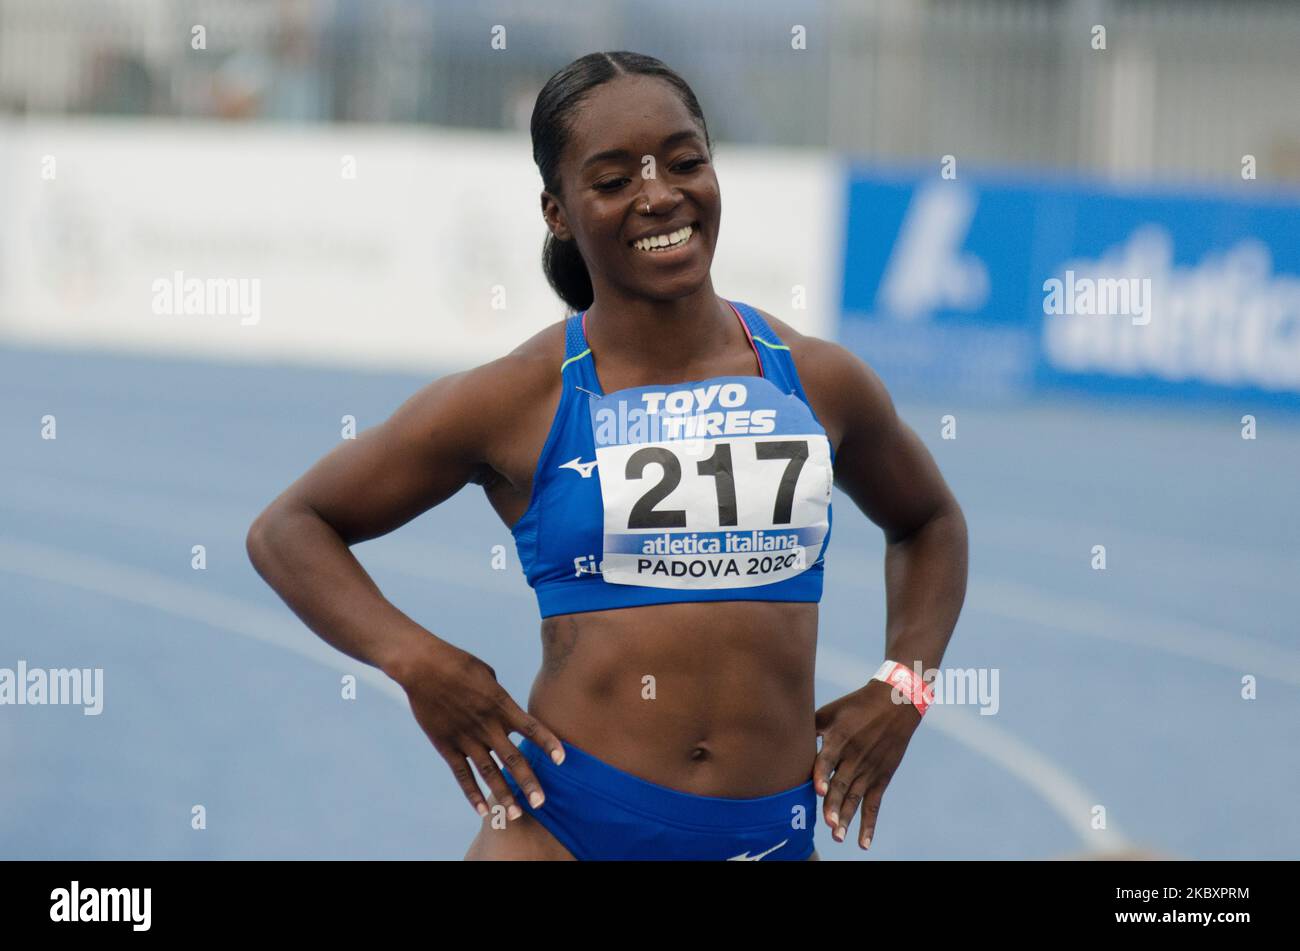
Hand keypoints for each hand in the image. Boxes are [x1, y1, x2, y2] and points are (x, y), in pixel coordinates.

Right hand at [394, 641, 565, 819]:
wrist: (422, 667)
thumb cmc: (457, 663)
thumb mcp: (487, 674)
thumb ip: (500, 697)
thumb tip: (506, 710)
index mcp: (500, 705)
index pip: (531, 728)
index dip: (548, 743)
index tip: (562, 759)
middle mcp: (487, 725)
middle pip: (513, 759)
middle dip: (528, 782)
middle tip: (541, 804)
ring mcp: (466, 737)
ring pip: (489, 772)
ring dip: (503, 794)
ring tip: (515, 814)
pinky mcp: (446, 745)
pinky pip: (462, 774)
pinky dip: (472, 793)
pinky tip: (482, 809)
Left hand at [813, 679, 921, 848]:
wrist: (894, 703)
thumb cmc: (856, 705)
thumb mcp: (831, 710)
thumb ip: (811, 726)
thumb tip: (785, 733)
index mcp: (839, 740)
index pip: (828, 761)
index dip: (822, 776)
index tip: (818, 791)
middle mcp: (854, 757)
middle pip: (842, 785)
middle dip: (834, 806)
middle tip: (829, 825)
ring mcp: (869, 770)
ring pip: (855, 798)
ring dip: (846, 818)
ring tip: (838, 836)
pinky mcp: (881, 777)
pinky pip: (874, 805)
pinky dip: (869, 825)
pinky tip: (863, 843)